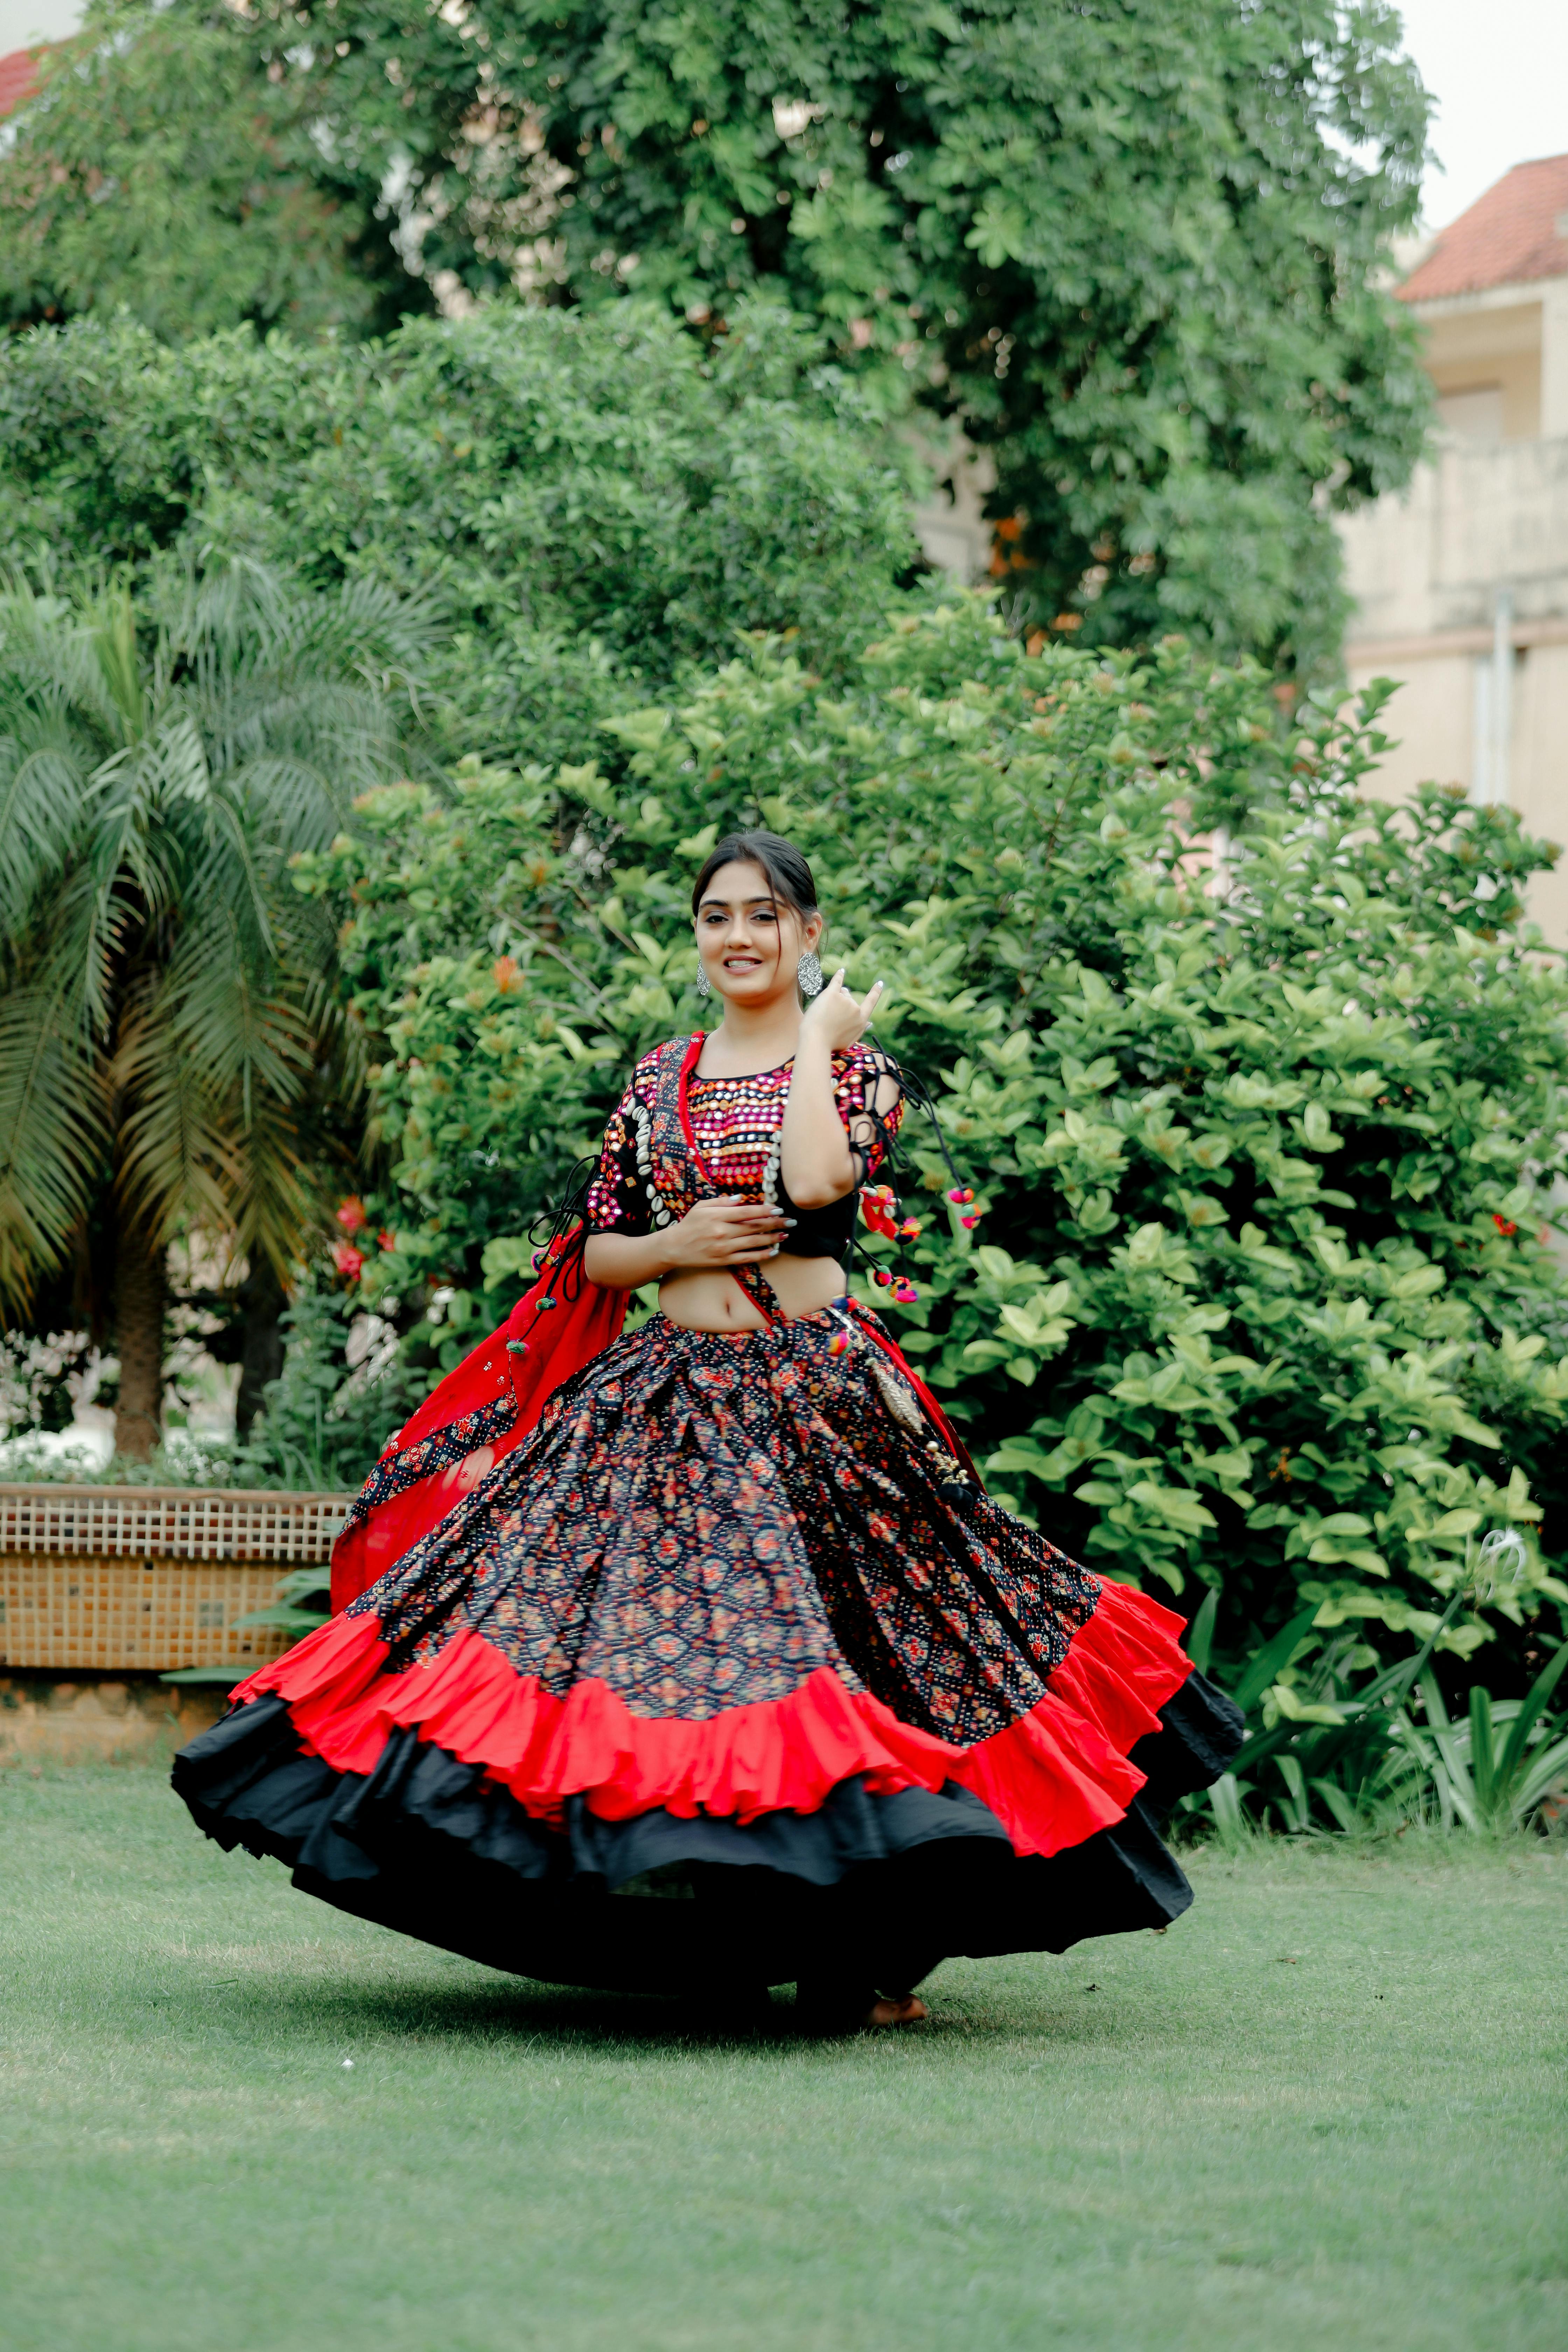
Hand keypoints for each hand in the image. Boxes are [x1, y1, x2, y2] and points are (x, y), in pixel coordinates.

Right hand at [666, 1196, 791, 1268]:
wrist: (674, 1248)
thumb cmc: (689, 1224)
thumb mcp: (701, 1207)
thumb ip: (721, 1201)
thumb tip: (742, 1199)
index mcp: (718, 1216)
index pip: (747, 1212)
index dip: (765, 1211)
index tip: (779, 1209)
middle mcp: (722, 1232)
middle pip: (754, 1227)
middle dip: (775, 1224)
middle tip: (790, 1221)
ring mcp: (724, 1247)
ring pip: (754, 1242)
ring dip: (772, 1238)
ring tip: (785, 1235)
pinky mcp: (724, 1260)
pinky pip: (747, 1258)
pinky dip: (761, 1255)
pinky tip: (773, 1251)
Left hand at [800, 969, 884, 1051]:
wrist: (816, 1041)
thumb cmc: (830, 1044)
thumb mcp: (849, 1041)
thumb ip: (860, 1030)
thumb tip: (870, 1022)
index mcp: (861, 1020)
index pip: (870, 1002)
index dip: (875, 992)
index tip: (879, 984)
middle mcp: (855, 1008)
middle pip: (849, 997)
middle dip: (840, 1001)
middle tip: (830, 1017)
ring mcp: (844, 1000)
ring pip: (840, 992)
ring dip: (833, 998)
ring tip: (824, 1013)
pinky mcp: (832, 994)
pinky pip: (836, 982)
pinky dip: (839, 976)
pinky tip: (842, 971)